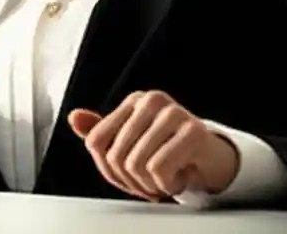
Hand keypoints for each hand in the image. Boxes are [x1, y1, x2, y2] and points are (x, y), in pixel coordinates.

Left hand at [69, 90, 238, 201]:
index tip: (126, 177)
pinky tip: (178, 178)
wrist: (212, 160)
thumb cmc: (169, 151)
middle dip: (130, 181)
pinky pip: (159, 168)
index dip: (107, 169)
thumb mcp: (132, 143)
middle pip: (115, 156)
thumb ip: (100, 132)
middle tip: (149, 184)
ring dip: (150, 185)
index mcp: (133, 101)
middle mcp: (151, 100)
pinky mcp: (194, 131)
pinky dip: (167, 184)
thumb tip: (74, 117)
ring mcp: (174, 112)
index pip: (95, 142)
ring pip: (136, 163)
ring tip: (164, 180)